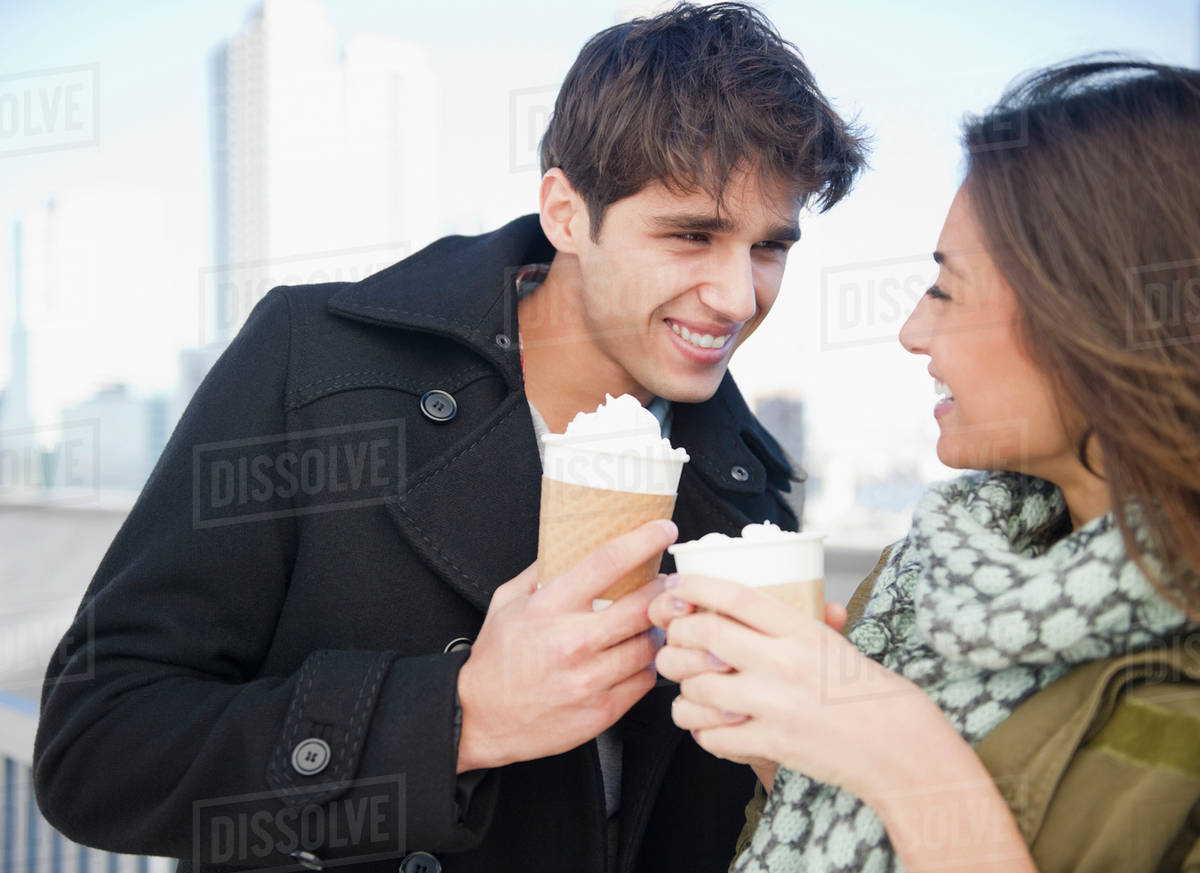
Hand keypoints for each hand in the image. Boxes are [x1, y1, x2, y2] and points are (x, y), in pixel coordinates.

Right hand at [455, 519, 676, 772]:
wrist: (479, 718)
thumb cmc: (495, 659)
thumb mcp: (506, 602)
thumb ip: (540, 571)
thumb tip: (569, 544)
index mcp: (549, 608)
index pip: (608, 563)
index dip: (643, 541)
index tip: (663, 531)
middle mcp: (572, 643)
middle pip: (643, 605)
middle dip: (665, 589)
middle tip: (668, 583)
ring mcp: (589, 680)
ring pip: (650, 645)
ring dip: (657, 629)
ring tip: (652, 622)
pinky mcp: (601, 711)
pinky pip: (645, 680)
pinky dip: (646, 665)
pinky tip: (635, 657)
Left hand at [651, 579, 846, 784]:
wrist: (897, 746)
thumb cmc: (865, 691)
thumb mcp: (836, 643)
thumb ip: (809, 620)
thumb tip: (804, 594)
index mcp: (800, 630)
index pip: (735, 596)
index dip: (695, 586)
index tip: (677, 586)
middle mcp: (785, 662)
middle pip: (705, 635)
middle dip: (676, 636)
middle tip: (673, 641)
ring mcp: (776, 705)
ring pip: (698, 688)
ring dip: (683, 688)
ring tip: (687, 689)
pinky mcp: (773, 744)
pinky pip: (712, 736)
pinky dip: (700, 731)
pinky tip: (706, 725)